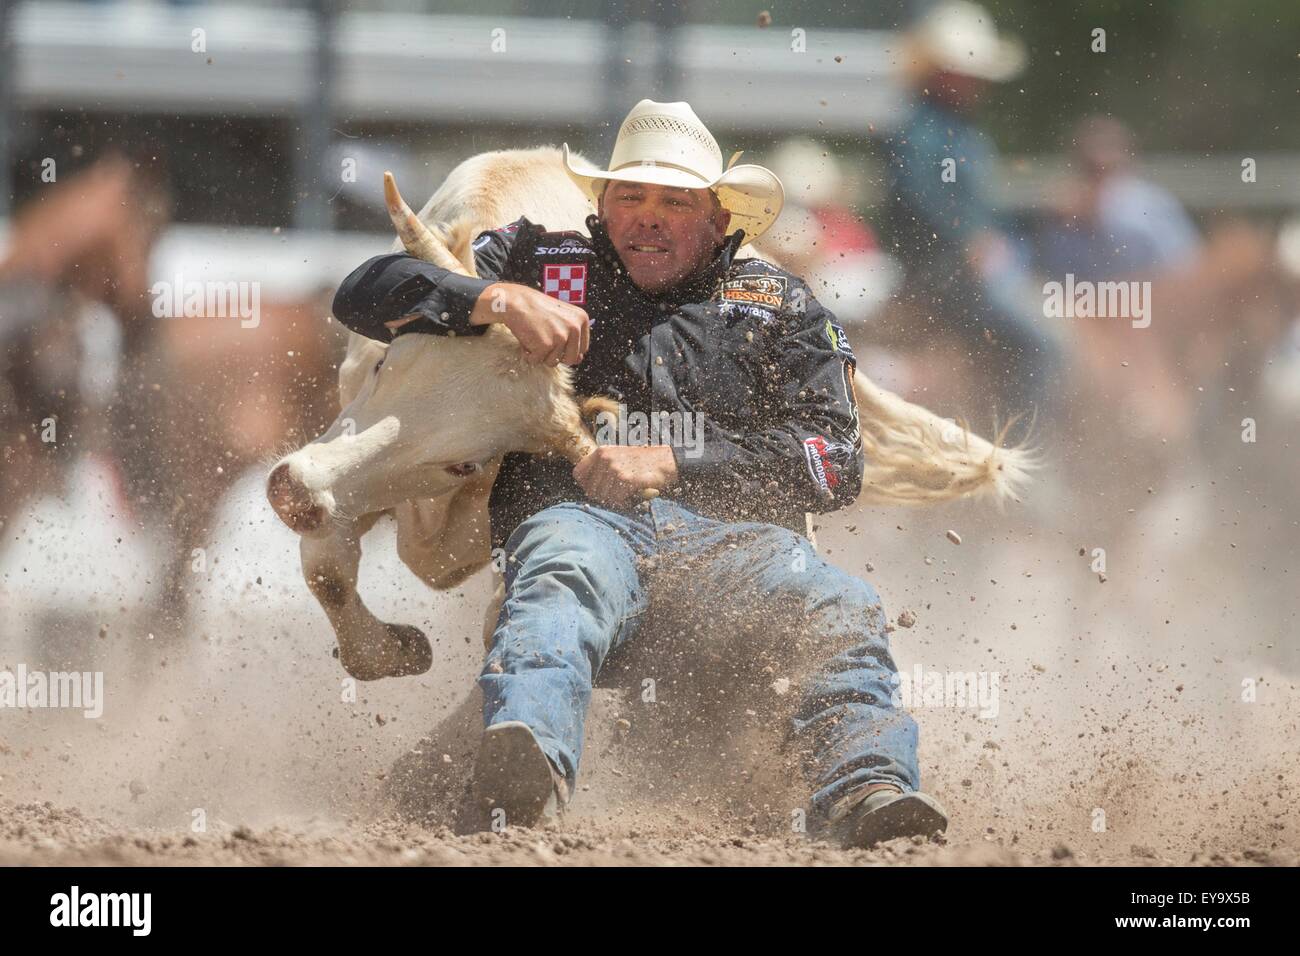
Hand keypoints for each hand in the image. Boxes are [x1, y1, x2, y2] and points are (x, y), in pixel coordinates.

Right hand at [471, 282, 588, 365]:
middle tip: (544, 340)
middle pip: (571, 359)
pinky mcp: (545, 345)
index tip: (555, 339)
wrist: (516, 301)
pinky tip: (527, 338)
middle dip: (556, 355)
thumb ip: (572, 337)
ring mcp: (561, 337)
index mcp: (581, 319)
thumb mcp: (561, 317)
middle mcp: (575, 328)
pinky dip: (529, 354)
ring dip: (541, 354)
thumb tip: (578, 360)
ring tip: (535, 335)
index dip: (567, 348)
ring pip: (553, 362)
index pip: (583, 348)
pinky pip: (537, 360)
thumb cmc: (536, 308)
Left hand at [573, 445, 678, 507]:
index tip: (600, 490)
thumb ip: (601, 469)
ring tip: (628, 495)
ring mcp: (615, 468)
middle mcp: (605, 458)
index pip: (578, 474)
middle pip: (591, 490)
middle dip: (603, 498)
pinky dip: (624, 504)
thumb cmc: (643, 463)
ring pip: (603, 497)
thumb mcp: (619, 458)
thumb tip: (588, 491)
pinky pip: (617, 500)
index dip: (587, 486)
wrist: (668, 461)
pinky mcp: (627, 480)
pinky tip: (633, 497)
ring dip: (615, 502)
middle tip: (619, 495)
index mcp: (601, 452)